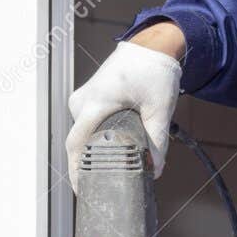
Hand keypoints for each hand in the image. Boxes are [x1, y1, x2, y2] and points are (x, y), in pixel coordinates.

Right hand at [66, 33, 183, 191]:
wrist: (151, 46)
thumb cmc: (154, 70)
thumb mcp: (160, 108)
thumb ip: (158, 140)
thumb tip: (156, 170)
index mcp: (96, 102)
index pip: (76, 144)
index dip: (76, 171)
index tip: (82, 190)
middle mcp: (82, 101)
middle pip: (80, 143)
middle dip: (90, 165)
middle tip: (106, 185)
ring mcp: (82, 99)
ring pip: (84, 135)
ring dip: (96, 151)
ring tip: (112, 169)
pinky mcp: (87, 100)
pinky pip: (86, 126)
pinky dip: (97, 138)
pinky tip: (109, 151)